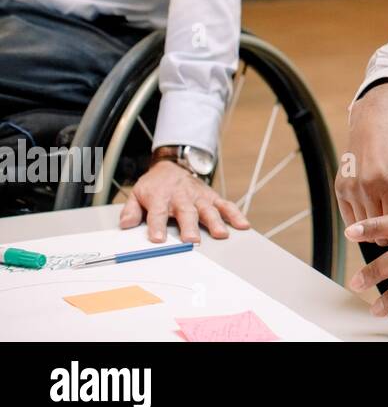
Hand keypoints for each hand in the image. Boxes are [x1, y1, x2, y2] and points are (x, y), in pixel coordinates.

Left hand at [119, 160, 250, 243]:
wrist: (171, 166)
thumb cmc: (155, 186)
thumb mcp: (136, 194)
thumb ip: (131, 210)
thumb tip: (125, 224)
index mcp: (160, 197)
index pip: (157, 212)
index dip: (157, 226)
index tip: (158, 239)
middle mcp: (181, 196)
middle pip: (186, 212)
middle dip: (189, 226)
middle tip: (191, 240)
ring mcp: (198, 196)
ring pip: (208, 209)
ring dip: (215, 222)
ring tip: (221, 234)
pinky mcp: (211, 197)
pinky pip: (225, 205)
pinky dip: (235, 214)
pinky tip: (242, 225)